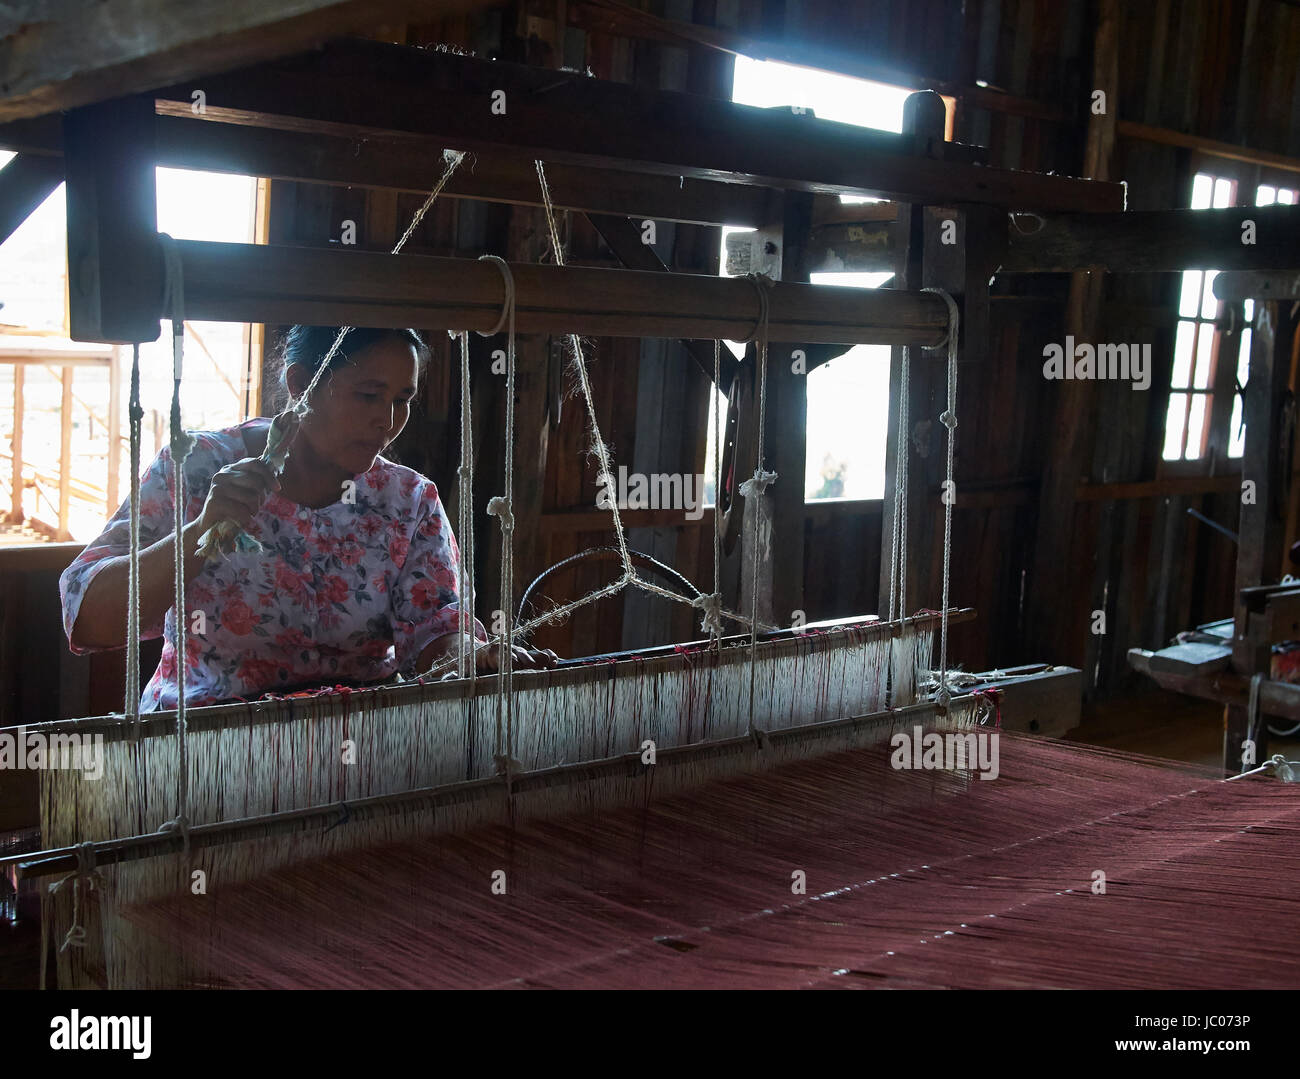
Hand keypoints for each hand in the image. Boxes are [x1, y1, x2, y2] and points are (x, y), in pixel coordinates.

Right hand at [197, 457, 279, 533]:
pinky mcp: (214, 502)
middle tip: (254, 508)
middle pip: (256, 481)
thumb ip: (256, 481)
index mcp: (230, 469)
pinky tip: (240, 520)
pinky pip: (241, 510)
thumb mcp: (245, 491)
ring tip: (247, 514)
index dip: (269, 475)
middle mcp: (222, 475)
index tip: (277, 488)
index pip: (254, 463)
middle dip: (261, 498)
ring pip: (251, 496)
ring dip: (254, 509)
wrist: (209, 526)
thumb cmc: (232, 508)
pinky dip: (245, 518)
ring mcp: (217, 488)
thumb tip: (274, 467)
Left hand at [423, 632, 558, 674]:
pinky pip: (539, 655)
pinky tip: (555, 664)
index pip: (498, 654)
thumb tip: (446, 682)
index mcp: (489, 652)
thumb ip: (453, 677)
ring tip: (550, 665)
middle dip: (524, 661)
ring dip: (540, 659)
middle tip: (530, 670)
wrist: (474, 655)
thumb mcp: (459, 671)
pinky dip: (548, 657)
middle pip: (517, 654)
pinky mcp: (526, 658)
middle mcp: (506, 650)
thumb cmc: (467, 667)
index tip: (514, 666)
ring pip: (531, 653)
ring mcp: (518, 653)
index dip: (506, 659)